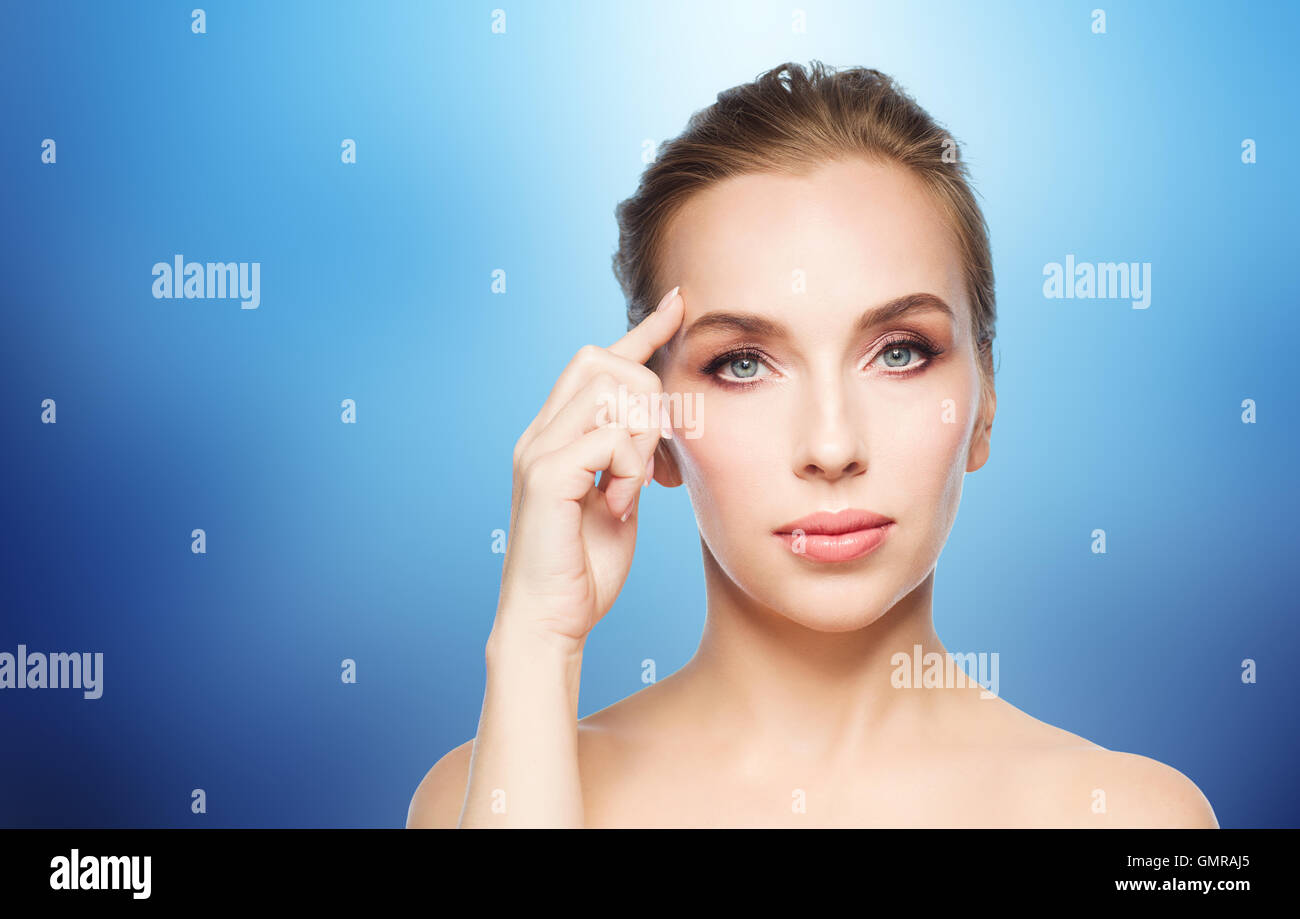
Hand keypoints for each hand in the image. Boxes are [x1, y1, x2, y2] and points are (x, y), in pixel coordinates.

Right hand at [493, 286, 684, 648]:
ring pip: (610, 391)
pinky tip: (623, 503)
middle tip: (659, 457)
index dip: (642, 330)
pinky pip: (609, 436)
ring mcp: (537, 452)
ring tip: (638, 486)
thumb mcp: (619, 500)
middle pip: (604, 361)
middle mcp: (539, 434)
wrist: (549, 622)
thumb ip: (629, 459)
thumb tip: (657, 431)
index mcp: (556, 436)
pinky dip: (631, 466)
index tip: (681, 303)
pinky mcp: (545, 477)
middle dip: (648, 396)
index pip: (597, 361)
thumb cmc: (583, 569)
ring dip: (642, 436)